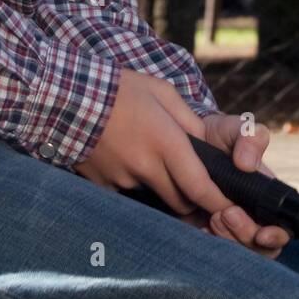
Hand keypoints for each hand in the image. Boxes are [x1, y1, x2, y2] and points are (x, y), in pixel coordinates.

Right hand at [73, 70, 288, 259]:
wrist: (68, 97)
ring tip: (150, 158)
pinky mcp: (103, 187)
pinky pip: (130, 193)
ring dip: (162, 187)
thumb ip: (188, 121)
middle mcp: (145, 167)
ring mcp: (122, 180)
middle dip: (192, 198)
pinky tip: (127, 159)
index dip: (218, 202)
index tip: (231, 208)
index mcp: (165, 142)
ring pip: (155, 197)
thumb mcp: (163, 93)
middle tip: (195, 184)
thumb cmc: (121, 89)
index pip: (199, 186)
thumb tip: (205, 143)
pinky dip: (135, 183)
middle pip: (181, 201)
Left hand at [197, 113, 291, 260]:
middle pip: (261, 247)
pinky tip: (200, 226)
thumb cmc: (220, 135)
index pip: (282, 229)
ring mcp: (228, 226)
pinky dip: (207, 243)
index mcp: (266, 196)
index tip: (262, 234)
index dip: (276, 237)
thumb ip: (250, 138)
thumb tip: (247, 164)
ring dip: (226, 238)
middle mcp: (251, 215)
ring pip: (238, 252)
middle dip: (245, 234)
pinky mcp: (204, 230)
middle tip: (225, 212)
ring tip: (212, 215)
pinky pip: (211, 251)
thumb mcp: (237, 128)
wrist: (189, 141)